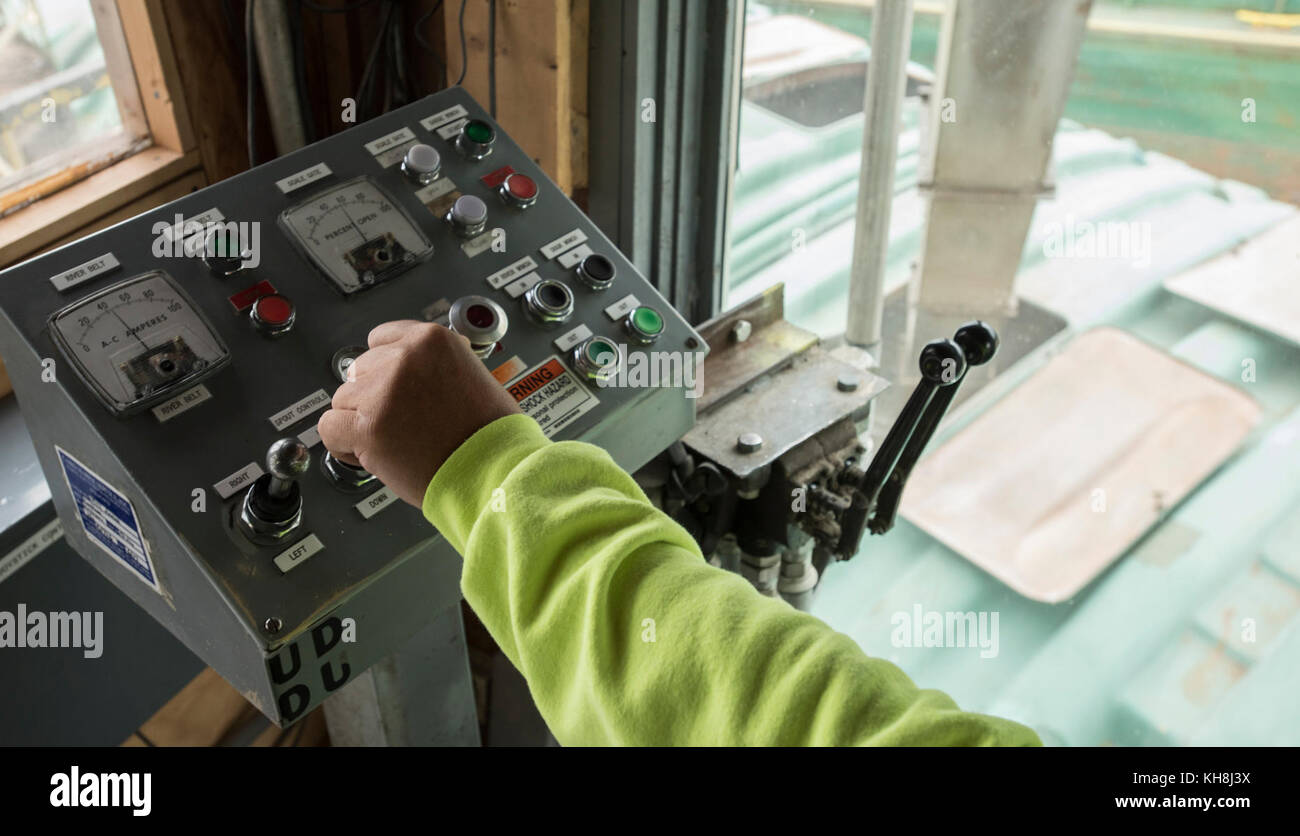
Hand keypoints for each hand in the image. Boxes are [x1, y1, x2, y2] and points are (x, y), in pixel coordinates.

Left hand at [318, 320, 520, 506]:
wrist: (495, 470)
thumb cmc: (491, 434)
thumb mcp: (469, 374)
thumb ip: (431, 366)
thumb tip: (399, 372)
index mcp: (431, 339)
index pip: (380, 340)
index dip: (385, 370)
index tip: (393, 389)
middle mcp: (405, 358)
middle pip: (359, 371)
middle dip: (373, 397)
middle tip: (401, 423)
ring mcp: (384, 392)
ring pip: (342, 400)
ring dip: (360, 422)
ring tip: (395, 441)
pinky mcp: (368, 427)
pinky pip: (329, 428)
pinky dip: (343, 445)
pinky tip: (370, 453)